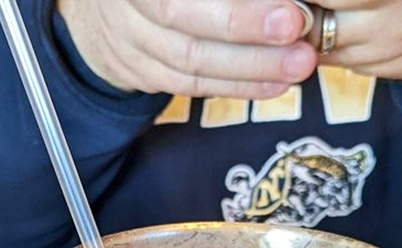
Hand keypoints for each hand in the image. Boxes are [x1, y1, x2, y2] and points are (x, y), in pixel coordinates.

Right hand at [57, 0, 317, 97]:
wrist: (102, 3)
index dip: (236, 9)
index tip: (290, 11)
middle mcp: (126, 2)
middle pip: (183, 21)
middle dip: (246, 31)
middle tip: (298, 34)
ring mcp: (129, 38)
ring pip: (191, 61)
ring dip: (251, 67)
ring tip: (297, 65)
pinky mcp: (141, 71)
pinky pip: (191, 85)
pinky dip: (235, 86)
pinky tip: (274, 84)